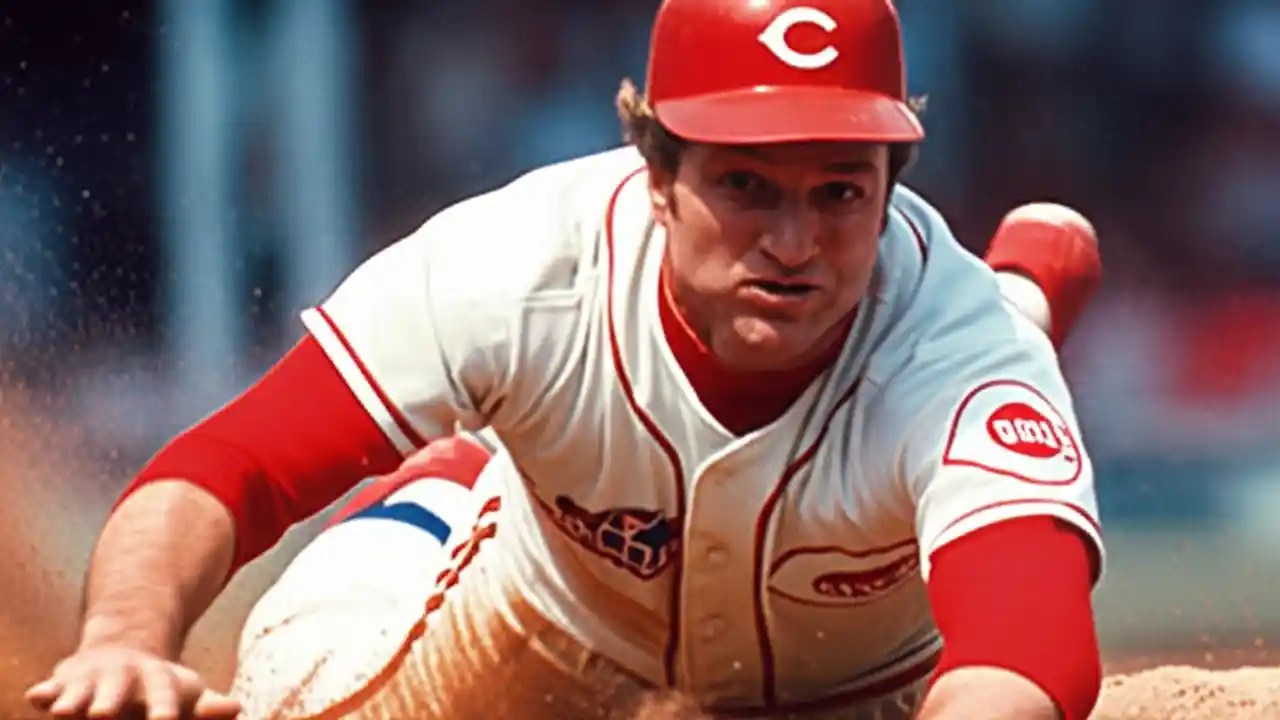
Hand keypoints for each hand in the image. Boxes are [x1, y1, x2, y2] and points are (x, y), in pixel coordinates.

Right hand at [25, 644, 241, 719]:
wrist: (124, 653)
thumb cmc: (161, 688)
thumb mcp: (186, 695)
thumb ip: (207, 707)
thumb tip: (236, 708)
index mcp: (158, 680)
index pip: (163, 696)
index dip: (163, 709)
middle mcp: (125, 677)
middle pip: (118, 691)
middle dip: (110, 703)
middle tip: (103, 717)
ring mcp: (95, 679)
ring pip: (83, 690)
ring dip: (74, 700)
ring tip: (63, 713)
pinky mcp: (67, 682)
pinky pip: (54, 687)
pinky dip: (46, 692)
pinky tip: (37, 698)